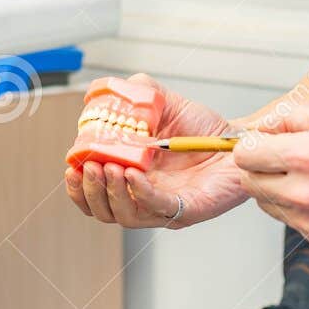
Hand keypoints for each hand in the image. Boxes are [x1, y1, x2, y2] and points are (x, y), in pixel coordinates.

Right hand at [64, 73, 246, 228]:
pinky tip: (133, 174)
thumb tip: (101, 92)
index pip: (93, 193)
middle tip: (89, 168)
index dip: (77, 186)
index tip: (70, 167)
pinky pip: (157, 208)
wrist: (238, 138)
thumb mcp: (163, 102)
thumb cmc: (201, 127)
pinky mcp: (185, 211)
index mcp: (130, 177)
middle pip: (104, 209)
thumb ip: (135, 93)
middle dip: (90, 191)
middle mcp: (143, 197)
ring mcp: (163, 207)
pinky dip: (141, 193)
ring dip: (111, 193)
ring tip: (110, 168)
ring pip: (125, 215)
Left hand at [235, 106, 308, 251]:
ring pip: (266, 205)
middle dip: (260, 168)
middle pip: (249, 183)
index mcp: (305, 157)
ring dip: (276, 190)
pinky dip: (297, 208)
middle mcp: (303, 193)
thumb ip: (291, 118)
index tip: (264, 145)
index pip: (244, 156)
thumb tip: (260, 127)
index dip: (251, 147)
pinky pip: (289, 222)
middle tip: (284, 159)